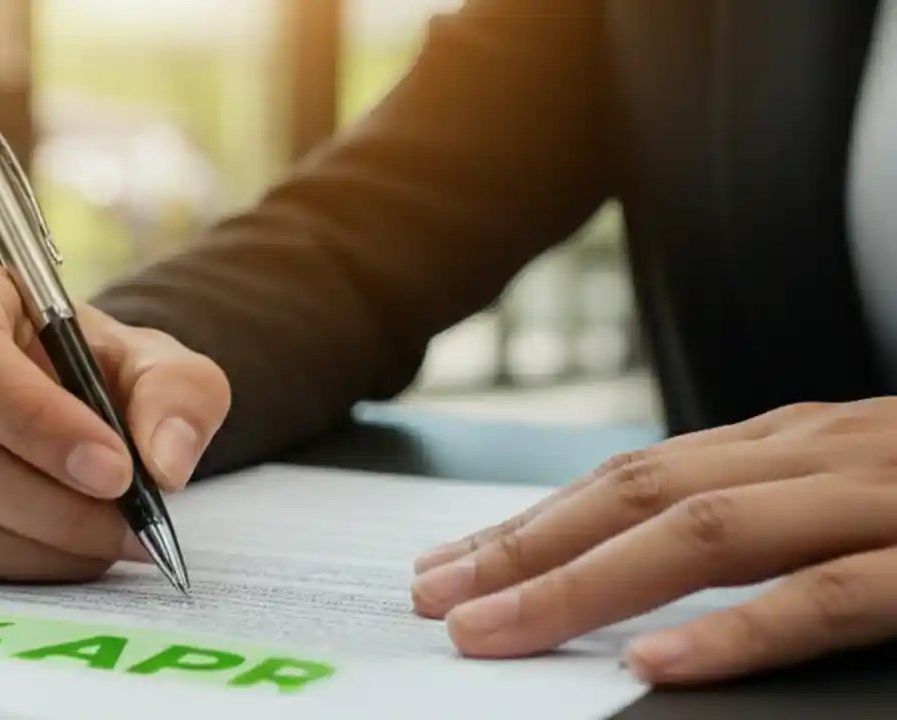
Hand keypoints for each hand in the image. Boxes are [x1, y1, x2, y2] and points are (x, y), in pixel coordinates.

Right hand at [0, 256, 229, 581]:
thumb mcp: (158, 360)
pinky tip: (78, 550)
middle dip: (49, 500)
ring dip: (42, 541)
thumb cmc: (100, 364)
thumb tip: (167, 463)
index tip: (115, 469)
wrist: (69, 394)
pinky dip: (22, 563)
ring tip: (117, 540)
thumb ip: (178, 394)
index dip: (32, 418)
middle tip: (131, 524)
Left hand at [411, 400, 896, 684]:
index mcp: (786, 446)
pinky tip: (651, 665)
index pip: (631, 481)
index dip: (532, 524)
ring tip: (491, 628)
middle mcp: (811, 459)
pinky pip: (822, 599)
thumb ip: (764, 511)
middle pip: (638, 498)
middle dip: (523, 547)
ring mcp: (871, 503)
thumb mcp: (854, 487)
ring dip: (581, 582)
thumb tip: (645, 558)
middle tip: (432, 594)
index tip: (451, 562)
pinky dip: (732, 633)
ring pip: (704, 535)